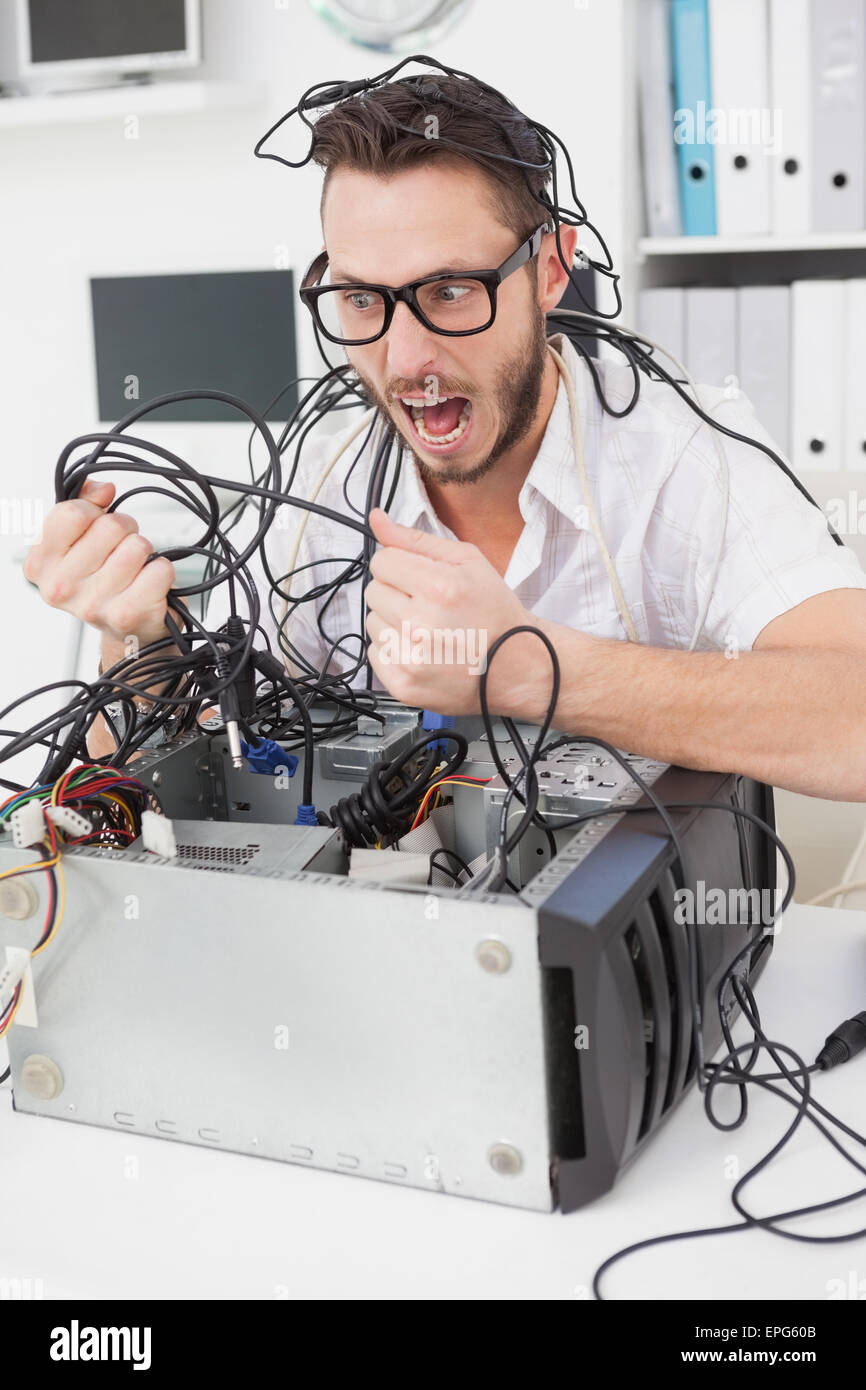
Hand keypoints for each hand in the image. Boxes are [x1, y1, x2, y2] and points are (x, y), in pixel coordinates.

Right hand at [23, 480, 174, 648]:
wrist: (129, 631)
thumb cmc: (104, 581)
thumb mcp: (81, 541)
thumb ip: (86, 503)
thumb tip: (103, 489)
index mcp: (41, 564)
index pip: (71, 512)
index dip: (94, 512)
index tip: (96, 527)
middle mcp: (61, 587)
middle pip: (110, 526)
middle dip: (125, 531)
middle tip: (121, 552)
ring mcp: (93, 604)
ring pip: (138, 546)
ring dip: (144, 553)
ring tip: (134, 571)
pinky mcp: (127, 614)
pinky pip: (160, 569)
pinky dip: (162, 572)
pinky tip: (149, 586)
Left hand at [364, 507, 555, 716]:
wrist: (516, 664)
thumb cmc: (494, 611)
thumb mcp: (467, 561)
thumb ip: (415, 539)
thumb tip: (376, 518)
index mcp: (438, 587)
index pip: (382, 561)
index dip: (401, 566)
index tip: (420, 579)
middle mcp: (421, 624)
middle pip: (374, 591)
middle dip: (398, 594)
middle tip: (429, 606)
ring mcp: (411, 659)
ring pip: (372, 622)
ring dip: (394, 622)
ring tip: (428, 630)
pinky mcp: (404, 685)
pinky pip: (375, 654)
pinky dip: (394, 651)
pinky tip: (423, 651)